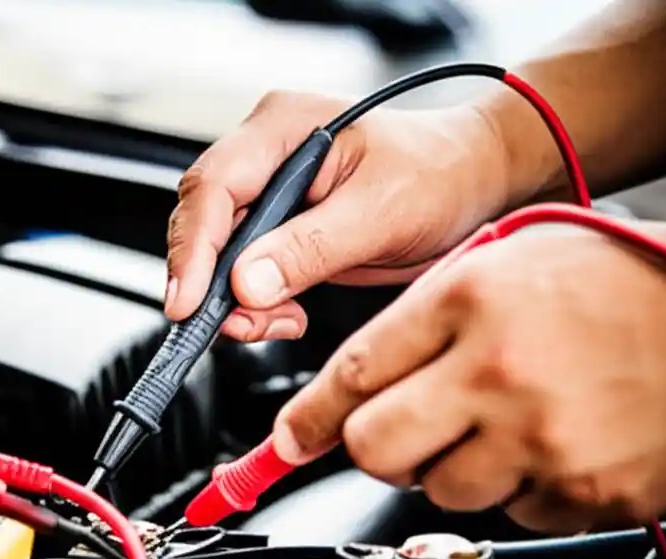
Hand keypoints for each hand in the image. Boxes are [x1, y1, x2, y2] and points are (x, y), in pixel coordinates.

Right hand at [165, 91, 510, 341]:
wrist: (476, 184)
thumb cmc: (442, 173)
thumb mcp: (381, 212)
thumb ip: (310, 248)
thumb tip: (246, 284)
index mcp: (282, 126)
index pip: (213, 186)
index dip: (194, 248)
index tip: (190, 301)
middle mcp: (264, 156)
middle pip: (203, 222)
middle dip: (210, 281)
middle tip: (236, 325)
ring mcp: (268, 194)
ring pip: (216, 254)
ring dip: (234, 301)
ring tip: (276, 322)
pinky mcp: (278, 230)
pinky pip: (242, 273)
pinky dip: (254, 304)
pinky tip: (285, 314)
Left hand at [272, 224, 665, 533]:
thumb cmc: (620, 282)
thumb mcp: (506, 261)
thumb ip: (424, 316)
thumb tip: (350, 379)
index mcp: (471, 301)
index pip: (352, 371)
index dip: (308, 415)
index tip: (287, 438)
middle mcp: (499, 374)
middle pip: (372, 448)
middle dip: (369, 445)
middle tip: (395, 429)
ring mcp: (542, 441)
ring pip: (437, 490)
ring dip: (450, 466)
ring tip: (499, 423)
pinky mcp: (584, 494)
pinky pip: (510, 514)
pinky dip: (517, 488)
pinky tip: (548, 444)